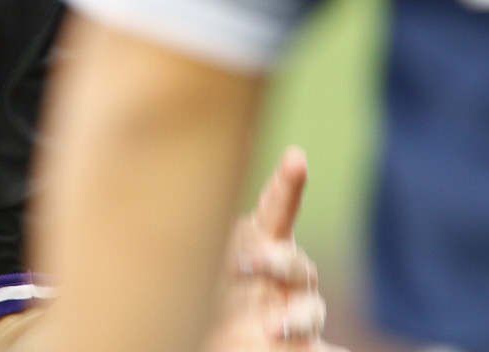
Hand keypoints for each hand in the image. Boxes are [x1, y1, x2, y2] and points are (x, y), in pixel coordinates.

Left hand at [204, 147, 344, 351]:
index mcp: (261, 244)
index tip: (296, 157)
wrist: (209, 332)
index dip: (288, 183)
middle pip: (294, 262)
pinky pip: (328, 350)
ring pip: (311, 309)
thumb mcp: (195, 256)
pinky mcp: (303, 347)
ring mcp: (297, 312)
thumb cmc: (207, 290)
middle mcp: (286, 277)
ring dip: (294, 318)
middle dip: (273, 261)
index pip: (278, 209)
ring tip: (271, 329)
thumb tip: (160, 177)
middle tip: (239, 268)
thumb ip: (193, 225)